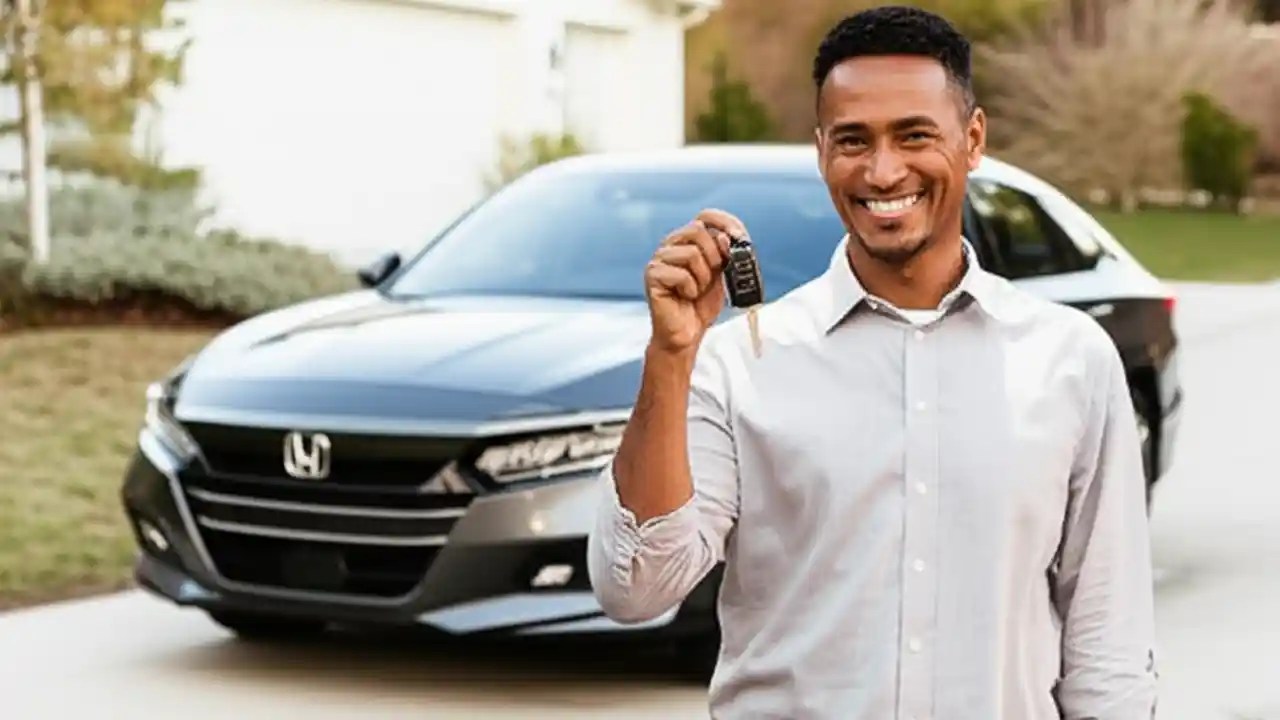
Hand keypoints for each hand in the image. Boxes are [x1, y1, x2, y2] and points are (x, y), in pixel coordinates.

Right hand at [644, 209, 747, 354]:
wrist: (686, 333)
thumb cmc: (701, 304)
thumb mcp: (722, 274)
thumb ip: (726, 253)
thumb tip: (725, 237)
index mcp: (688, 240)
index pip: (705, 216)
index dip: (724, 222)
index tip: (740, 238)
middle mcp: (671, 245)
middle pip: (697, 230)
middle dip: (715, 255)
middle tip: (713, 275)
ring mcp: (659, 259)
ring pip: (691, 253)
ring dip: (702, 277)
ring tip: (696, 290)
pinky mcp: (652, 275)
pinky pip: (680, 274)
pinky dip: (690, 289)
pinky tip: (685, 296)